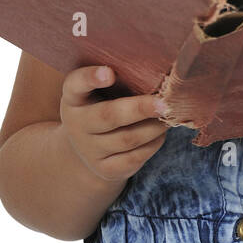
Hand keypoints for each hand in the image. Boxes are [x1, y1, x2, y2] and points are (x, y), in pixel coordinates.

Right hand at [60, 65, 169, 183]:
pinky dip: (153, 143)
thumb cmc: (101, 105)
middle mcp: (76, 124)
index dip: (91, 77)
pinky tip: (161, 133)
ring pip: (128, 139)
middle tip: (164, 103)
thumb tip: (158, 74)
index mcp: (74, 97)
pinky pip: (135, 157)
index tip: (109, 73)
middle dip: (139, 109)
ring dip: (154, 127)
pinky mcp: (106, 169)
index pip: (76, 84)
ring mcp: (89, 150)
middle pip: (109, 116)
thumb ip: (118, 78)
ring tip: (169, 114)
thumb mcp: (98, 90)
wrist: (89, 147)